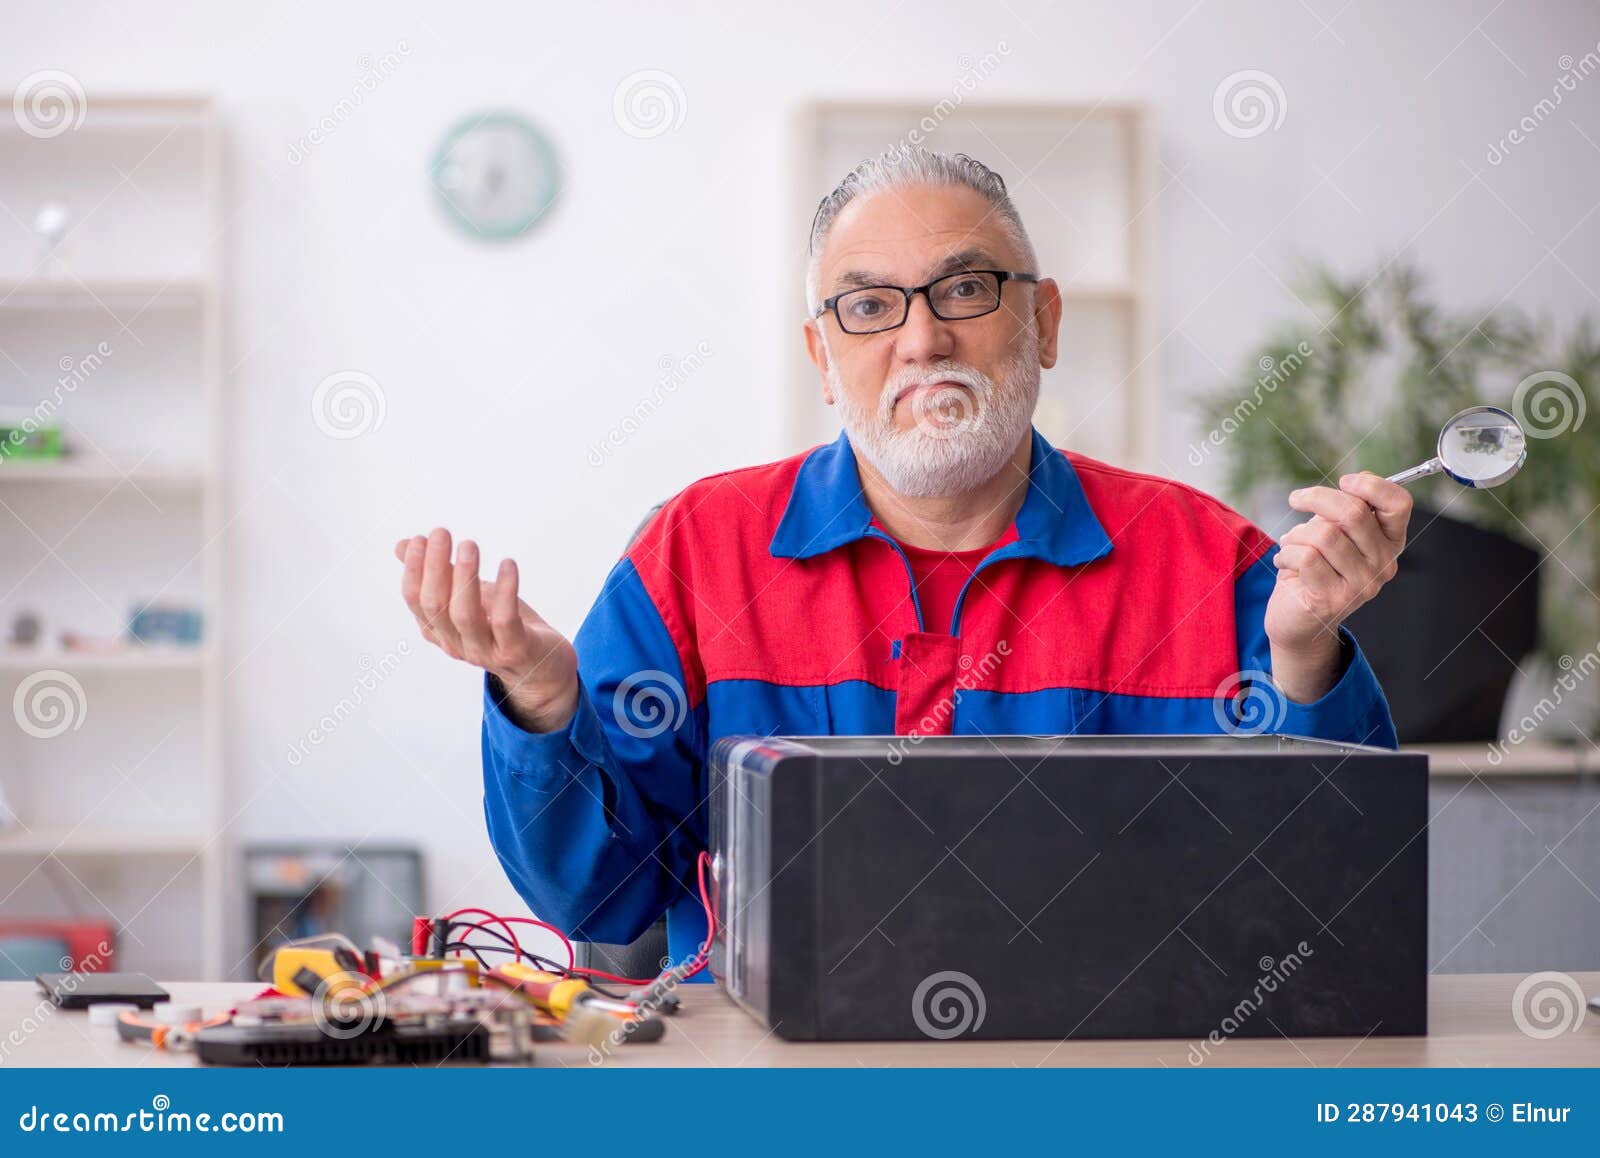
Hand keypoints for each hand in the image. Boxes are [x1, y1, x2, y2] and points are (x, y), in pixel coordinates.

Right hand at [396, 528, 578, 731]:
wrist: (543, 668)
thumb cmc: (502, 626)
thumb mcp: (468, 595)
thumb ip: (439, 574)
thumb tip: (403, 545)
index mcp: (439, 630)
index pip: (416, 600)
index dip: (413, 569)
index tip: (420, 538)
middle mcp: (456, 643)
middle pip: (435, 606)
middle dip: (435, 567)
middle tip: (441, 532)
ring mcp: (484, 651)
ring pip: (465, 615)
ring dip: (465, 577)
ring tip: (469, 544)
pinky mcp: (514, 651)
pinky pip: (505, 621)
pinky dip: (506, 590)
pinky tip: (508, 564)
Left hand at [1264, 472, 1411, 699]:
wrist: (1296, 619)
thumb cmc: (1313, 568)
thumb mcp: (1333, 532)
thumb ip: (1345, 511)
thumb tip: (1353, 482)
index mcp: (1389, 542)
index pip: (1399, 504)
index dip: (1371, 485)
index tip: (1344, 482)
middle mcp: (1383, 564)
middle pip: (1354, 512)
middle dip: (1317, 498)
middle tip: (1296, 499)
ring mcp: (1362, 585)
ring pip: (1325, 534)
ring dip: (1296, 534)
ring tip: (1290, 544)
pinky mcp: (1335, 599)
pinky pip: (1306, 557)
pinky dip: (1286, 553)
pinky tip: (1284, 562)